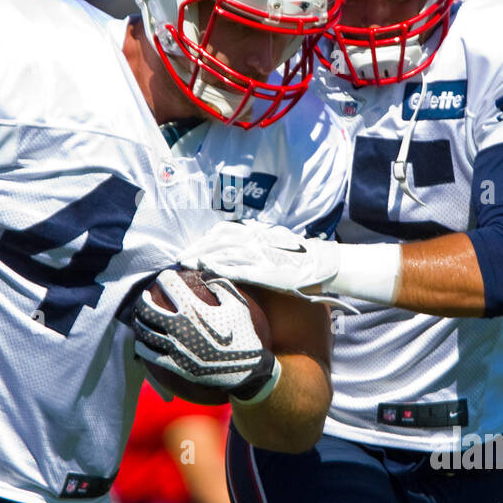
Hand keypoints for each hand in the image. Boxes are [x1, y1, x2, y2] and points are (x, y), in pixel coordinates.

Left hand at [133, 270, 278, 401]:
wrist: (247, 371)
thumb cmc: (244, 335)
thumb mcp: (239, 305)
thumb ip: (222, 286)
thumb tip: (207, 275)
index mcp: (194, 309)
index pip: (169, 284)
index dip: (165, 277)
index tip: (165, 277)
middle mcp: (179, 326)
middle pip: (146, 308)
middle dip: (142, 298)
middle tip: (145, 296)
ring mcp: (174, 347)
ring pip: (144, 330)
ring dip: (139, 321)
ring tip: (141, 318)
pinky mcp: (173, 364)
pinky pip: (149, 353)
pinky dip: (142, 346)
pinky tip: (142, 342)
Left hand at [180, 220, 341, 301]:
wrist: (321, 265)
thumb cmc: (300, 256)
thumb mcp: (277, 241)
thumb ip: (258, 240)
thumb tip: (242, 241)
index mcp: (258, 231)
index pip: (224, 230)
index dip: (205, 238)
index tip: (192, 246)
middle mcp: (255, 239)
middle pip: (218, 239)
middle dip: (197, 247)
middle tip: (181, 256)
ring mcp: (259, 254)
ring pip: (223, 251)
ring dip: (201, 256)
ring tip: (186, 263)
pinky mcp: (263, 271)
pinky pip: (236, 268)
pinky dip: (218, 267)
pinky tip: (205, 269)